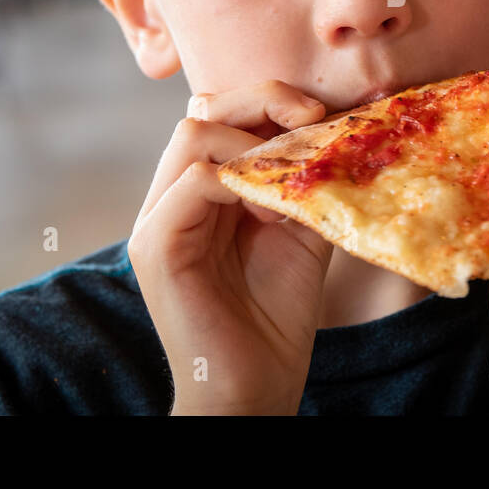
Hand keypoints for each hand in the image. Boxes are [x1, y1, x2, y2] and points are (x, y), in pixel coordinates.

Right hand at [128, 80, 331, 414]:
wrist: (256, 389)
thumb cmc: (277, 316)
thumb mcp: (299, 229)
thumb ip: (301, 179)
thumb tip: (333, 124)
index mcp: (200, 189)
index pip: (218, 112)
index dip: (268, 100)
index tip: (320, 116)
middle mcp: (172, 196)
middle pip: (202, 109)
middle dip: (263, 100)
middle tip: (311, 119)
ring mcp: (158, 219)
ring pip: (193, 133)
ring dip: (254, 143)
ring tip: (288, 183)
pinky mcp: (156, 246)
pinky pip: (194, 181)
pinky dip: (240, 181)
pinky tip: (271, 213)